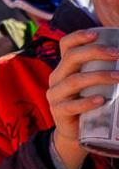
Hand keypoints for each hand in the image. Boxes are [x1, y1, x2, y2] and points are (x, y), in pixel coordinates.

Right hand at [46, 29, 118, 168]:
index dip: (79, 37)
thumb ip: (105, 72)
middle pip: (71, 58)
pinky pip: (71, 105)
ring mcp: (55, 95)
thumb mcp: (94, 85)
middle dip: (95, 53)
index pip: (66, 45)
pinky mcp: (59, 112)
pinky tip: (102, 100)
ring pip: (73, 81)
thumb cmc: (89, 104)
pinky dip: (87, 101)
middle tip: (118, 54)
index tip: (97, 35)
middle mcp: (57, 78)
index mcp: (65, 67)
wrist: (75, 134)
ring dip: (98, 77)